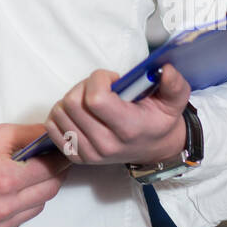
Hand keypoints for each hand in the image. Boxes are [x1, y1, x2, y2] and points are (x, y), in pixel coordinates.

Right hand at [0, 122, 71, 226]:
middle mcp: (5, 206)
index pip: (50, 169)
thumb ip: (31, 134)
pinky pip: (22, 219)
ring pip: (39, 206)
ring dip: (39, 190)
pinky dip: (23, 205)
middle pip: (50, 190)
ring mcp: (0, 224)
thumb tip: (56, 135)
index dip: (61, 158)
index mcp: (6, 179)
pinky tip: (12, 192)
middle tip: (54, 161)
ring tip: (29, 175)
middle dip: (55, 173)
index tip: (64, 151)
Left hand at [45, 64, 189, 165]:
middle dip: (84, 85)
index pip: (96, 99)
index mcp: (129, 129)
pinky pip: (52, 127)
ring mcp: (89, 153)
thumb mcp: (174, 100)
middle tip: (101, 87)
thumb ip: (173, 84)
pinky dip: (61, 114)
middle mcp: (106, 145)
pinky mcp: (76, 156)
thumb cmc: (159, 120)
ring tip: (91, 100)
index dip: (99, 79)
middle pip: (73, 103)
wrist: (155, 148)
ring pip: (60, 112)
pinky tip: (80, 112)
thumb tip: (166, 70)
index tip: (111, 79)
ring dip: (72, 97)